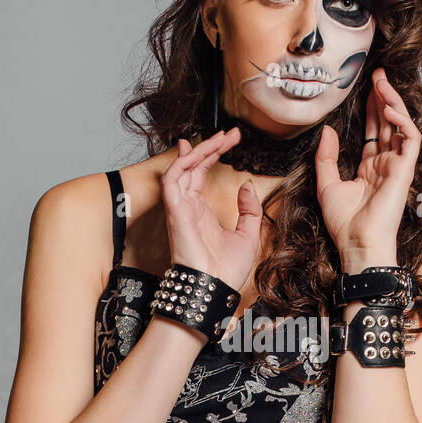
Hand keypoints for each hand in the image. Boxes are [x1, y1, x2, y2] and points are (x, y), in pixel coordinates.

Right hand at [159, 128, 262, 290]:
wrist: (216, 290)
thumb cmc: (226, 271)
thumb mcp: (248, 235)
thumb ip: (248, 210)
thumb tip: (247, 185)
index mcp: (201, 211)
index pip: (202, 173)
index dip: (215, 153)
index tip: (233, 139)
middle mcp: (189, 207)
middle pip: (193, 166)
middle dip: (210, 145)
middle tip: (230, 132)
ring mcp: (180, 208)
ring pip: (182, 168)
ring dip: (200, 149)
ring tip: (220, 137)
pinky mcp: (176, 211)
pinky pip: (173, 179)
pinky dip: (183, 162)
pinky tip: (200, 151)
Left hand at [315, 68, 421, 269]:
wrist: (357, 243)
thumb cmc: (344, 223)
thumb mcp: (326, 184)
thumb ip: (326, 156)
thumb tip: (328, 130)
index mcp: (370, 168)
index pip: (375, 131)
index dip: (371, 108)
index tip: (366, 88)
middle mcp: (386, 164)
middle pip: (389, 123)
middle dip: (384, 97)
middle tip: (377, 74)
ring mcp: (397, 166)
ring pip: (401, 126)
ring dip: (393, 102)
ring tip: (382, 83)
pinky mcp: (405, 170)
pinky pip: (410, 139)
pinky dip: (402, 121)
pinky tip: (389, 109)